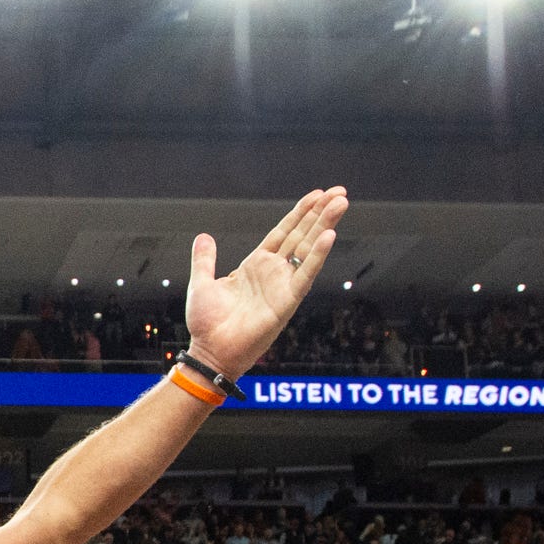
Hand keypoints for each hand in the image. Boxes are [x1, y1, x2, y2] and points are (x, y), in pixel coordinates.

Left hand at [183, 188, 348, 377]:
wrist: (210, 351)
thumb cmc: (207, 324)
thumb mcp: (202, 283)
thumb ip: (205, 259)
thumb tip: (203, 236)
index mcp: (256, 265)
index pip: (284, 232)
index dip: (300, 213)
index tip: (317, 194)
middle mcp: (273, 273)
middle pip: (302, 235)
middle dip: (320, 213)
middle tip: (340, 191)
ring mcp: (282, 286)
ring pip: (308, 248)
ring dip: (325, 225)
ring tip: (341, 203)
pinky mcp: (287, 301)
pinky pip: (306, 274)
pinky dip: (317, 255)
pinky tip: (330, 236)